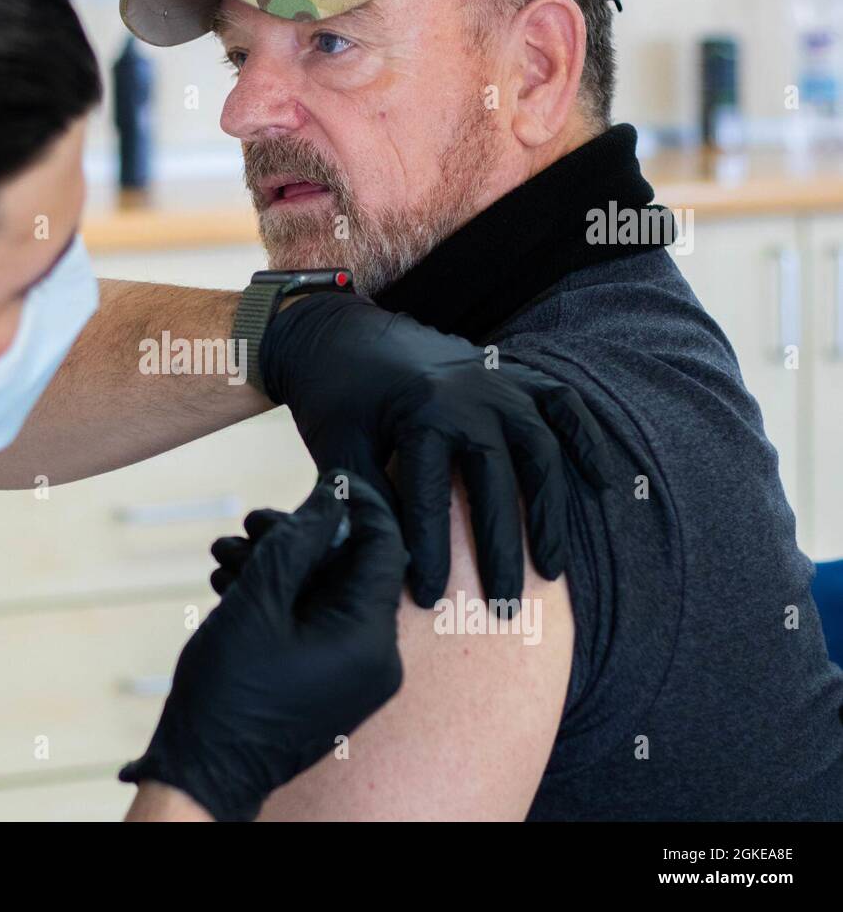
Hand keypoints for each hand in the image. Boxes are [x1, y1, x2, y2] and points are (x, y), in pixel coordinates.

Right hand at [119, 471, 406, 821]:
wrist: (205, 772)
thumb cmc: (227, 693)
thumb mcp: (257, 601)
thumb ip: (298, 540)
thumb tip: (332, 495)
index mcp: (369, 639)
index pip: (385, 546)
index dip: (356, 502)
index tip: (322, 475)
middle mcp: (376, 658)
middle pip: (351, 569)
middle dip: (299, 537)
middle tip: (249, 522)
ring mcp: (355, 675)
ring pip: (327, 594)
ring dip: (280, 566)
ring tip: (225, 554)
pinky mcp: (331, 683)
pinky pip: (317, 623)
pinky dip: (281, 599)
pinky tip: (233, 584)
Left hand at [260, 292, 609, 606]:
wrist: (340, 332)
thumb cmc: (336, 398)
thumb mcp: (339, 451)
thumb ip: (367, 503)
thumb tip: (389, 562)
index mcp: (420, 414)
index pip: (432, 502)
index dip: (431, 556)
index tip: (430, 600)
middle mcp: (469, 395)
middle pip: (498, 483)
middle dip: (502, 550)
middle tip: (504, 606)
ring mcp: (499, 379)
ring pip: (541, 450)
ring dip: (550, 511)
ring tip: (551, 568)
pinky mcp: (513, 371)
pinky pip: (563, 406)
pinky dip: (586, 442)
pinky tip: (602, 486)